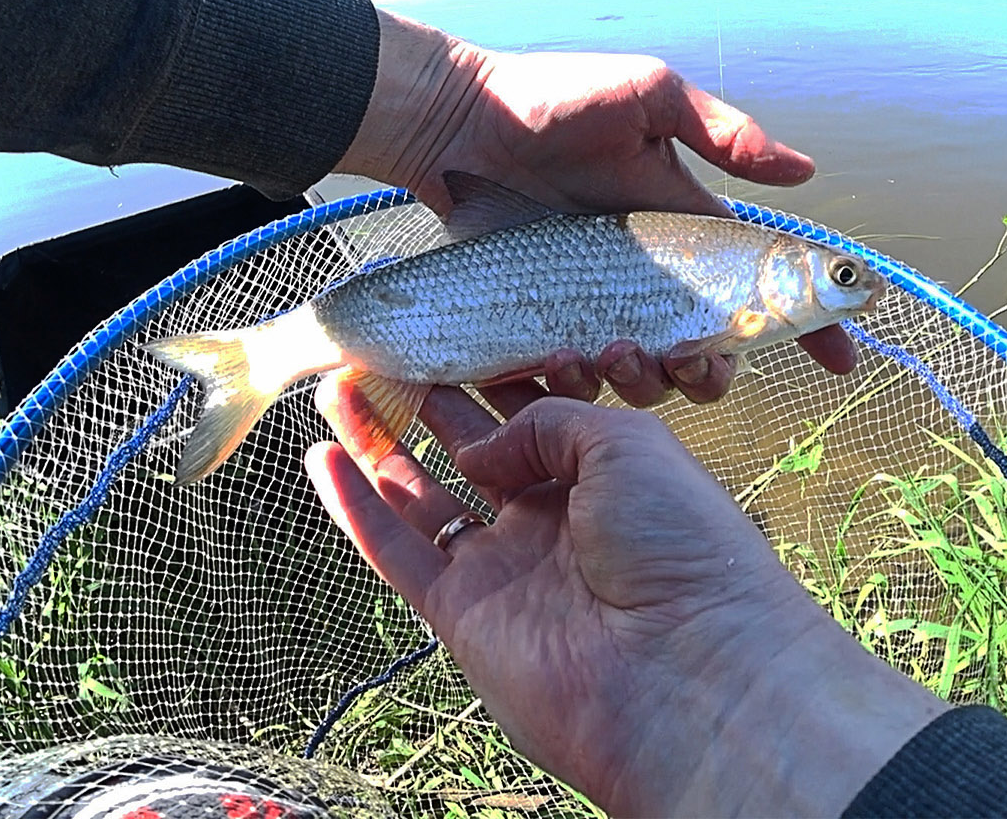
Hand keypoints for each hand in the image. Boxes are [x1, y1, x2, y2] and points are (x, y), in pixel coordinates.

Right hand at [305, 385, 948, 816]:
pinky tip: (322, 459)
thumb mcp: (629, 443)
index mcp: (605, 476)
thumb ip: (545, 422)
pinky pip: (397, 553)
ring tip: (336, 390)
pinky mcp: (464, 616)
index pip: (533, 413)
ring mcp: (505, 569)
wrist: (683, 674)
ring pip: (423, 498)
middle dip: (425, 402)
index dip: (486, 374)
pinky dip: (356, 510)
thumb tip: (477, 451)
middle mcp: (552, 519)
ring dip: (377, 446)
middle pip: (472, 450)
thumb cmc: (679, 547)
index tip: (443, 331)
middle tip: (377, 352)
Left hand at [336, 10, 858, 404]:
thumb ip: (723, 133)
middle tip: (699, 361)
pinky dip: (579, 382)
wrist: (457, 122)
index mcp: (686, 232)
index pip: (762, 290)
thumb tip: (807, 173)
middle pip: (710, 354)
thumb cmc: (553, 99)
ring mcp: (596, 308)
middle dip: (717, 371)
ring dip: (649, 380)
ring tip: (621, 354)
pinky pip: (574, 379)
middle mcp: (650, 282)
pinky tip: (565, 358)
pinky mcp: (542, 325)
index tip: (844, 358)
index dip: (811, 328)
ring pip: (647, 378)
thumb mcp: (649, 99)